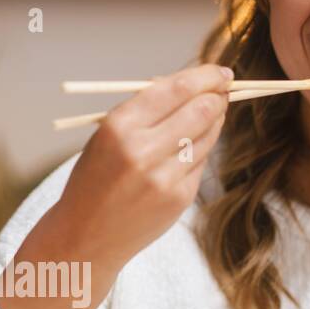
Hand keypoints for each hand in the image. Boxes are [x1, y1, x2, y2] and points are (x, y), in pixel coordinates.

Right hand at [53, 63, 232, 270]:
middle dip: (218, 96)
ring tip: (210, 114)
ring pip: (208, 136)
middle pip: (201, 110)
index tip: (221, 72)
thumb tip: (194, 86)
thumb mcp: (106, 136)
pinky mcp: (179, 199)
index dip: (206, 77)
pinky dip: (201, 150)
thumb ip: (146, 110)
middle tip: (223, 90)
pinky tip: (190, 148)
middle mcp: (142, 151)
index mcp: (119, 127)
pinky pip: (201, 162)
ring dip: (214, 121)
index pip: (176, 89)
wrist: (86, 236)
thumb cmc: (95, 179)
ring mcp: (164, 178)